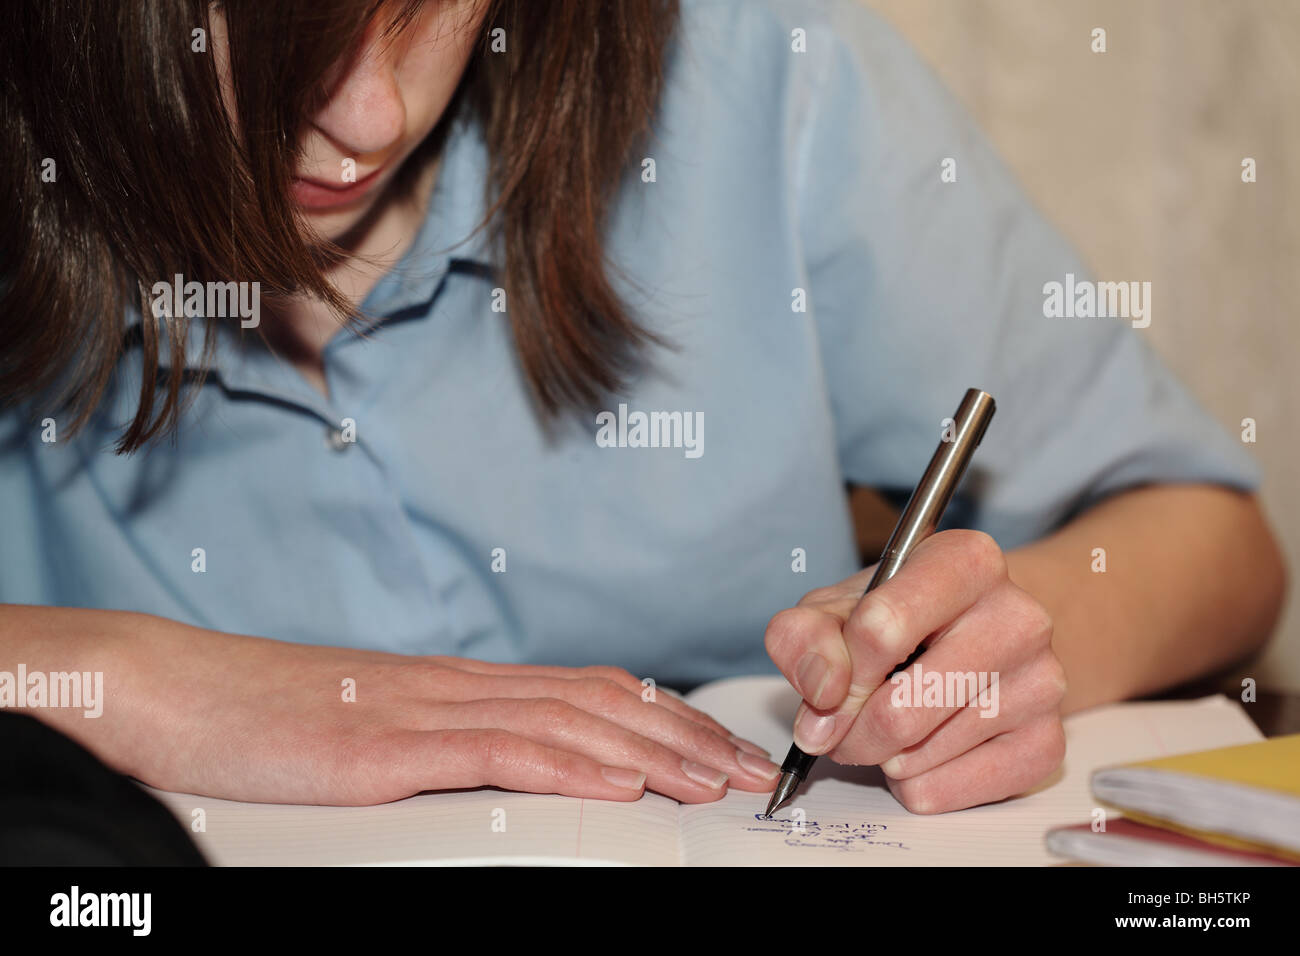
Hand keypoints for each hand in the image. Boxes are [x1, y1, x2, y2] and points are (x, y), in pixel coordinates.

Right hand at [37, 611, 779, 804]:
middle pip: (600, 701)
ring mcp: (428, 712)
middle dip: (685, 736)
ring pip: (570, 721)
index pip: (586, 690)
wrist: (175, 690)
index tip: (714, 746)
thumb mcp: (369, 728)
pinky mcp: (390, 750)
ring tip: (714, 779)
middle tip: (748, 766)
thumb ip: (438, 741)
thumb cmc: (262, 716)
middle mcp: (458, 687)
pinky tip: (618, 781)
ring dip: (653, 751)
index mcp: (457, 684)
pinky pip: (500, 751)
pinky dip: (572, 763)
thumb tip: (501, 762)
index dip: (662, 717)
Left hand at [764, 530, 1066, 812]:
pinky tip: (920, 751)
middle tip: (839, 729)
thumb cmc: (899, 617)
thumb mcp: (837, 608)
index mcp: (965, 562)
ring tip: (886, 728)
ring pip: (921, 754)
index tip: (824, 693)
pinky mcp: (1047, 743)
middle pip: (903, 706)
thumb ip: (806, 635)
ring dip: (881, 756)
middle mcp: (1018, 616)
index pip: (880, 629)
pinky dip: (914, 784)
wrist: (976, 636)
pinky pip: (949, 791)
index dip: (836, 675)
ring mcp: (1043, 683)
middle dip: (851, 730)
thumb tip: (822, 688)